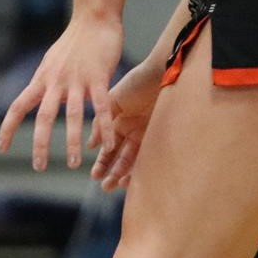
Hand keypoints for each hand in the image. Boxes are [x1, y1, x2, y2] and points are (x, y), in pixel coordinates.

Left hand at [0, 13, 122, 171]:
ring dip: (74, 142)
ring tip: (75, 164)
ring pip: (72, 115)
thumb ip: (47, 82)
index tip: (1, 148)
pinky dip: (103, 127)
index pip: (18, 106)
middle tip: (39, 167)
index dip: (8, 128)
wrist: (93, 18)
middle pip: (44, 116)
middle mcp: (55, 81)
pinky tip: (106, 145)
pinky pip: (101, 107)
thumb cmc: (74, 42)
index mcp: (42, 79)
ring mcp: (77, 79)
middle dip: (41, 143)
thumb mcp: (52, 63)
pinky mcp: (99, 77)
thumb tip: (38, 96)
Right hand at [90, 56, 163, 190]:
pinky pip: (151, 157)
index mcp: (120, 119)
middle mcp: (135, 129)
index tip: (95, 174)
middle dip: (112, 171)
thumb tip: (91, 145)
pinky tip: (132, 179)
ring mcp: (150, 133)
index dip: (103, 160)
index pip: (110, 145)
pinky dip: (142, 169)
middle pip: (121, 156)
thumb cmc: (138, 81)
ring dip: (124, 174)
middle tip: (104, 186)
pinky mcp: (165, 136)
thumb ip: (102, 122)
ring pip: (135, 160)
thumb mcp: (113, 100)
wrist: (166, 72)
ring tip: (115, 186)